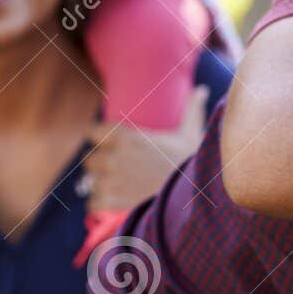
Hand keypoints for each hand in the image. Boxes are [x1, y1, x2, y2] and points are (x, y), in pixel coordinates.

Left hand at [82, 87, 208, 212]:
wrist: (191, 195)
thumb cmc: (189, 162)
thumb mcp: (191, 132)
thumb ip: (192, 108)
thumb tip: (202, 89)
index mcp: (125, 137)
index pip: (92, 131)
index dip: (97, 136)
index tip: (105, 142)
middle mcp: (114, 157)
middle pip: (90, 160)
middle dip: (101, 164)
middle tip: (116, 168)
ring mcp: (111, 181)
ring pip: (91, 183)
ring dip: (102, 186)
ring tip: (118, 187)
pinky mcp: (112, 202)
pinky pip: (93, 203)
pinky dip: (102, 204)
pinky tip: (116, 201)